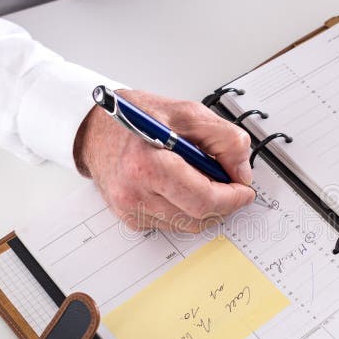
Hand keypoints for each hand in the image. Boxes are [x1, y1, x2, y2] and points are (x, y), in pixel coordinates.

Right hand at [74, 90, 254, 232]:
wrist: (94, 128)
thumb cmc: (135, 116)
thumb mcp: (187, 114)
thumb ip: (224, 139)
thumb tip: (242, 171)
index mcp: (147, 166)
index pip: (204, 199)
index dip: (232, 198)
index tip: (244, 190)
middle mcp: (135, 194)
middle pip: (198, 218)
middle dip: (222, 205)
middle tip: (231, 186)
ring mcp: (130, 210)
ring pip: (187, 224)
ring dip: (204, 208)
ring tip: (201, 179)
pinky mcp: (130, 218)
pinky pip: (171, 223)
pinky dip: (184, 208)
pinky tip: (179, 186)